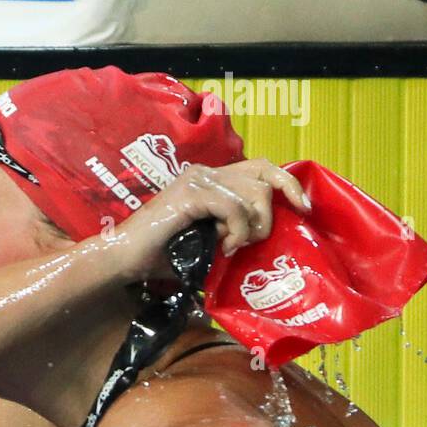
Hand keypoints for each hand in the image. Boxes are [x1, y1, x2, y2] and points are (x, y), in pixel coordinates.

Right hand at [111, 159, 309, 281]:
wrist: (122, 259)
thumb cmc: (159, 255)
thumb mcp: (207, 240)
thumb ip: (231, 231)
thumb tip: (265, 240)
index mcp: (209, 179)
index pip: (261, 167)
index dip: (287, 184)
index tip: (303, 209)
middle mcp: (205, 172)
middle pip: (265, 174)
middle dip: (270, 211)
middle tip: (256, 238)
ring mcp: (197, 180)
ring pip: (254, 192)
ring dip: (252, 225)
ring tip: (233, 245)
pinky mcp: (191, 194)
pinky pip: (234, 207)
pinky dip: (237, 229)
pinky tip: (224, 246)